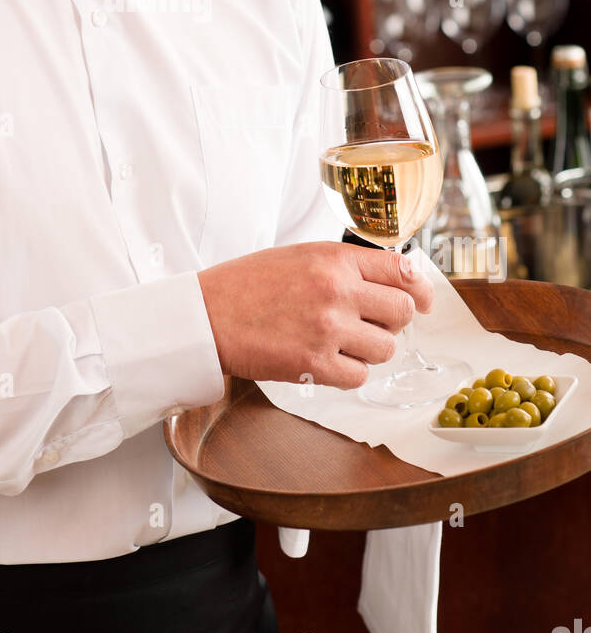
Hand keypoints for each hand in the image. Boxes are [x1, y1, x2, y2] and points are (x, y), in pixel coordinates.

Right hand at [197, 241, 434, 388]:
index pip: (401, 270)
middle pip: (402, 312)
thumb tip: (394, 280)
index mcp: (334, 259)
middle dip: (393, 321)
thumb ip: (346, 267)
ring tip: (342, 343)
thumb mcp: (301, 256)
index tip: (423, 300)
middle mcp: (337, 291)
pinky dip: (349, 372)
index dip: (420, 288)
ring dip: (370, 349)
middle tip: (372, 324)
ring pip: (385, 348)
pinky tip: (327, 360)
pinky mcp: (314, 364)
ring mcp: (328, 329)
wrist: (207, 314)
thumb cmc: (249, 284)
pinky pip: (359, 376)